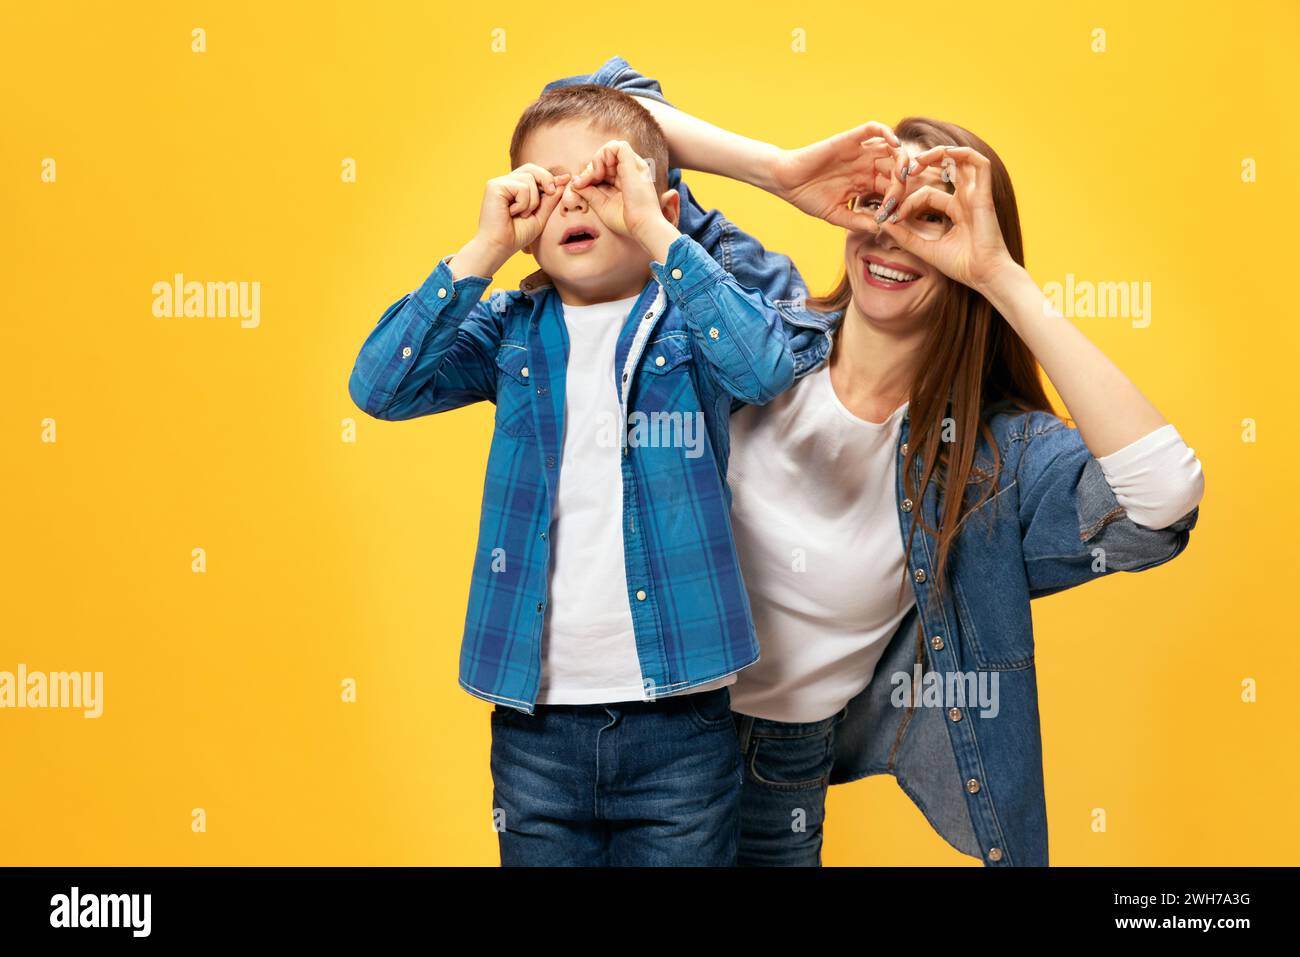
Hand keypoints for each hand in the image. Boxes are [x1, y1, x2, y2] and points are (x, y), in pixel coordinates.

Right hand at [474, 163, 570, 259]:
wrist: (499, 247)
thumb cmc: (516, 235)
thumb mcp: (540, 216)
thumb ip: (550, 199)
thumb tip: (564, 180)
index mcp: (515, 188)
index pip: (534, 174)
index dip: (550, 177)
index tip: (566, 179)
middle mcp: (506, 182)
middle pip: (531, 168)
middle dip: (546, 178)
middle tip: (551, 192)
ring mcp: (499, 183)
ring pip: (529, 178)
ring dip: (533, 200)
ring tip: (522, 214)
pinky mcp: (494, 186)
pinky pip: (521, 187)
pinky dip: (524, 203)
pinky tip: (513, 212)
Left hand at [570, 140, 675, 248]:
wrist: (642, 226)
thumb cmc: (625, 220)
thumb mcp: (601, 205)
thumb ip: (589, 192)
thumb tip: (575, 182)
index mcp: (625, 181)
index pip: (603, 169)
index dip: (589, 174)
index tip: (580, 186)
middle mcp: (630, 171)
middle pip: (605, 159)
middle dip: (590, 169)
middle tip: (582, 182)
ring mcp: (633, 166)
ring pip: (610, 149)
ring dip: (597, 160)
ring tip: (596, 176)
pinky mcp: (633, 162)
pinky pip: (617, 146)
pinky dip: (605, 154)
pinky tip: (602, 171)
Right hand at [772, 121, 909, 230]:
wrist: (787, 182)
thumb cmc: (808, 198)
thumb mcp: (836, 215)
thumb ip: (857, 221)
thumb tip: (880, 228)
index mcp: (866, 183)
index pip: (892, 188)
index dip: (898, 201)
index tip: (893, 216)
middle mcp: (866, 165)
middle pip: (897, 167)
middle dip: (904, 182)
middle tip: (899, 197)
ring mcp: (859, 151)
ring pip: (891, 146)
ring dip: (902, 157)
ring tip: (902, 173)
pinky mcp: (849, 139)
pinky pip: (873, 129)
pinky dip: (888, 132)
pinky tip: (895, 144)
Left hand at [878, 145, 1018, 289]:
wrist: (984, 276)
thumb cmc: (961, 266)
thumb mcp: (925, 248)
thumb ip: (905, 236)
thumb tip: (882, 223)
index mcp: (955, 210)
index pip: (927, 195)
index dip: (909, 201)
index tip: (893, 216)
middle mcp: (966, 199)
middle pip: (947, 169)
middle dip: (925, 163)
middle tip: (904, 170)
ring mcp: (975, 195)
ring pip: (962, 160)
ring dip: (941, 153)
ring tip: (919, 160)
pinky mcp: (984, 195)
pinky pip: (980, 164)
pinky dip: (964, 154)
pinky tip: (945, 154)